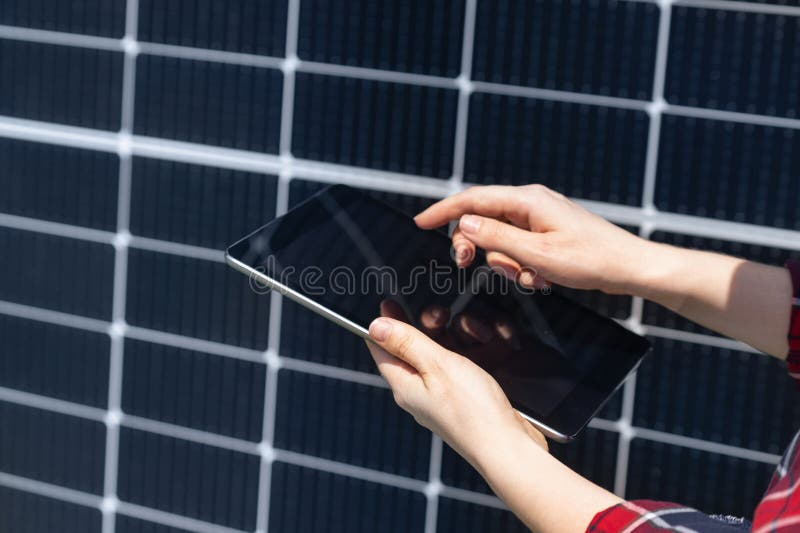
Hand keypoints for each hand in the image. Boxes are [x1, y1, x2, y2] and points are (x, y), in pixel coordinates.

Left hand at [364, 313, 546, 468]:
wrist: (508, 449)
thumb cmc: (474, 412)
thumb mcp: (437, 366)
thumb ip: (407, 342)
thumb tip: (375, 326)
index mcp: (405, 385)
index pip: (382, 349)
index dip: (384, 324)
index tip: (389, 302)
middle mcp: (419, 392)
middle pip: (413, 348)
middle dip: (427, 326)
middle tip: (441, 314)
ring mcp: (442, 397)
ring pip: (441, 354)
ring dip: (456, 337)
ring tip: (476, 334)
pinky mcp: (464, 399)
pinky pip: (460, 368)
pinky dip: (471, 353)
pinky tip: (486, 349)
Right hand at [414, 184, 647, 294]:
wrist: (630, 267)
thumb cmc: (592, 259)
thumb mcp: (538, 254)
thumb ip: (497, 238)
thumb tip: (464, 225)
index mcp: (527, 201)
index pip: (473, 199)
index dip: (444, 211)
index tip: (421, 223)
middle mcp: (530, 203)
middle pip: (483, 219)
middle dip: (475, 246)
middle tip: (465, 265)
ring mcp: (539, 218)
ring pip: (500, 239)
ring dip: (506, 263)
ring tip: (530, 278)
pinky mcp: (546, 233)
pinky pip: (518, 247)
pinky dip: (521, 265)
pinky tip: (540, 278)